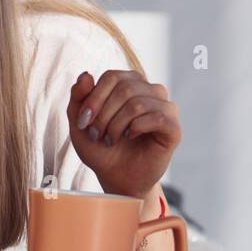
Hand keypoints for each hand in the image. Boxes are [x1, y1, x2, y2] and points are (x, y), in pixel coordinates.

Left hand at [68, 70, 178, 198]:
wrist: (115, 176)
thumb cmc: (98, 146)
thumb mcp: (79, 121)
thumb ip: (78, 97)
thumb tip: (85, 74)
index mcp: (129, 84)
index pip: (112, 76)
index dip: (94, 98)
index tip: (82, 122)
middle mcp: (150, 91)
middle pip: (124, 88)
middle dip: (103, 115)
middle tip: (95, 134)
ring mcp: (165, 108)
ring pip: (138, 103)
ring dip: (116, 125)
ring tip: (110, 139)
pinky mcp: (173, 128)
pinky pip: (157, 118)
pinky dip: (136, 128)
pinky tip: (130, 137)